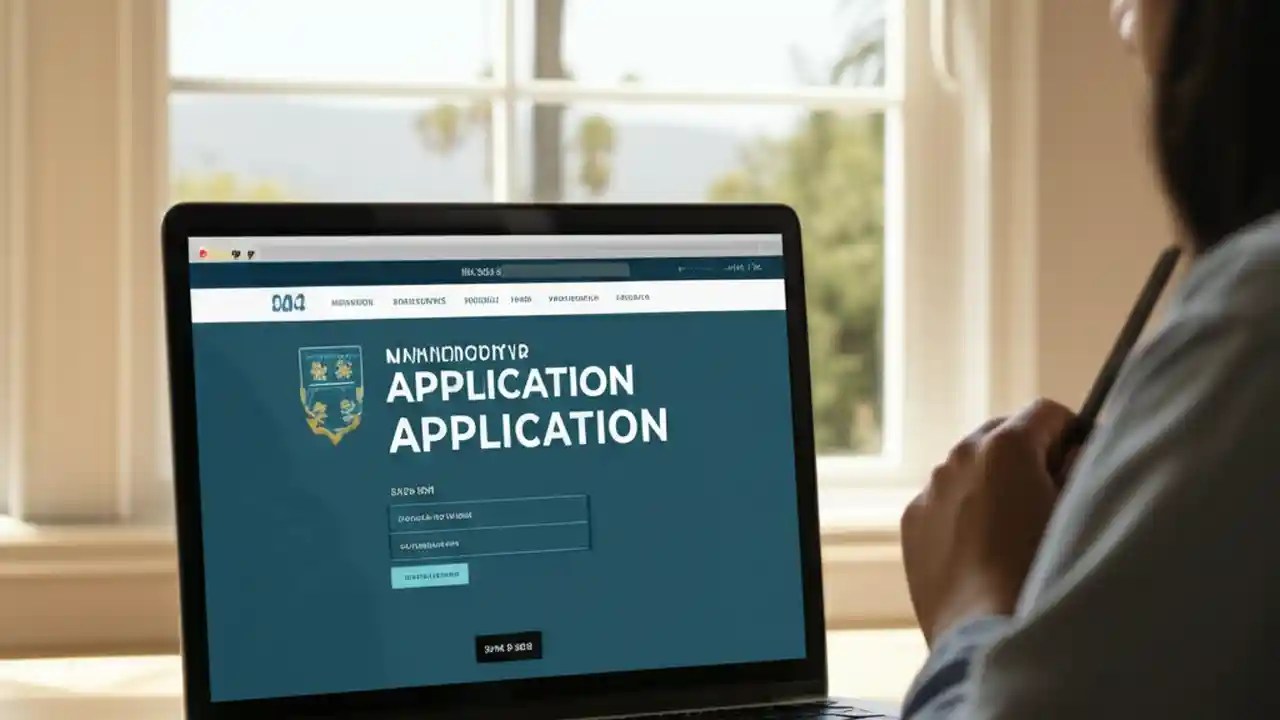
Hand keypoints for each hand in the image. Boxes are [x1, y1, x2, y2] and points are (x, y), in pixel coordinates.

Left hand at [900, 399, 1076, 644]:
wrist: (988, 639)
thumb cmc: (1047, 574)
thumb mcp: (1081, 512)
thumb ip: (1081, 470)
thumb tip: (1075, 455)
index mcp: (1004, 446)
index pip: (1047, 413)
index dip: (1073, 436)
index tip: (1086, 467)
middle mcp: (958, 456)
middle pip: (1003, 435)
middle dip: (1030, 455)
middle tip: (1055, 498)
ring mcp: (930, 490)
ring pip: (970, 468)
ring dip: (994, 483)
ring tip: (1019, 530)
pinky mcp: (911, 524)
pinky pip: (945, 502)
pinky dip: (964, 512)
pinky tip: (985, 553)